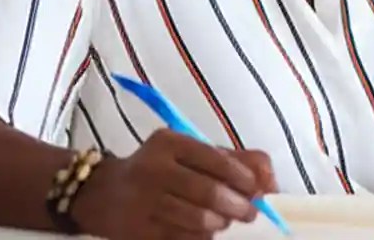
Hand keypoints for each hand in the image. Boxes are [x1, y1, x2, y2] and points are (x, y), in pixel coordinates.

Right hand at [72, 129, 276, 239]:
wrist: (102, 193)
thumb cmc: (160, 169)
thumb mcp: (192, 152)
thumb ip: (236, 159)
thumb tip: (271, 182)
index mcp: (170, 142)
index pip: (217, 159)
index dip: (245, 178)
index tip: (258, 190)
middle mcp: (154, 168)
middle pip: (210, 193)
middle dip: (239, 206)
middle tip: (249, 212)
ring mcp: (145, 201)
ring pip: (199, 219)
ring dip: (221, 223)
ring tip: (224, 220)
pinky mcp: (139, 229)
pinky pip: (183, 237)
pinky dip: (201, 237)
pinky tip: (203, 230)